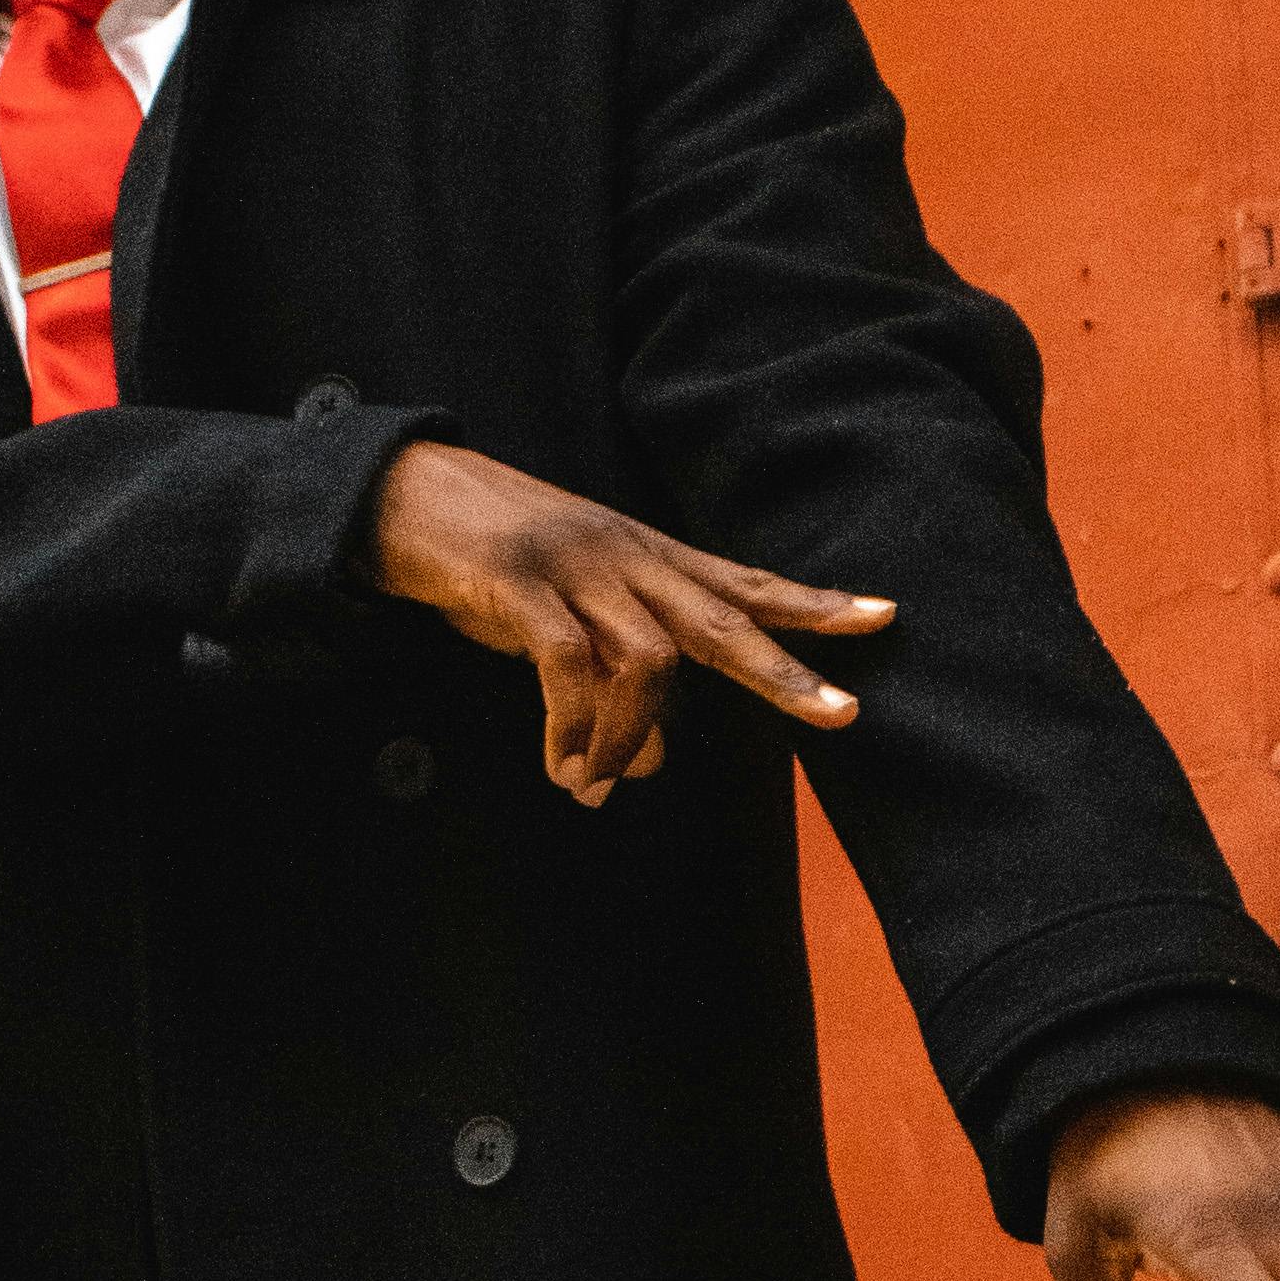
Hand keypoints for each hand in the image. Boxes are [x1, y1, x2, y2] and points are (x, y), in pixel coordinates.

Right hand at [364, 441, 894, 807]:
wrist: (396, 497)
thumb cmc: (489, 564)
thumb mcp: (563, 622)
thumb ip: (617, 683)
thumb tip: (655, 760)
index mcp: (644, 556)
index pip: (743, 580)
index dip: (811, 603)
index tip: (883, 616)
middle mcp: (624, 554)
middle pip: (723, 616)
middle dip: (784, 671)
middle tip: (840, 715)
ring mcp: (574, 566)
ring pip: (647, 658)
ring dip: (631, 738)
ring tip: (599, 784)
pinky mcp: (518, 586)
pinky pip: (569, 666)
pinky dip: (575, 727)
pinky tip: (566, 765)